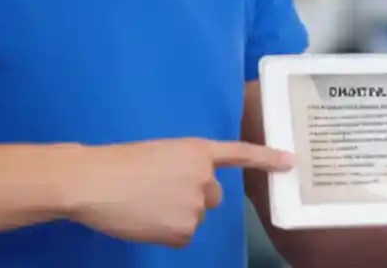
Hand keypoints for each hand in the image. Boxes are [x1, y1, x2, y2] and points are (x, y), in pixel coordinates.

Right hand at [65, 138, 292, 247]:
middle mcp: (204, 177)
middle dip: (194, 196)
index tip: (291, 161)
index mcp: (197, 150)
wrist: (95, 181)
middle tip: (160, 192)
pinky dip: (166, 231)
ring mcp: (196, 205)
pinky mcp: (184, 230)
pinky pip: (182, 235)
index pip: (240, 154)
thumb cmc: (120, 163)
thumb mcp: (161, 154)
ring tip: (145, 203)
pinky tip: (145, 219)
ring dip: (177, 214)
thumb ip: (185, 168)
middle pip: (213, 195)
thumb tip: (191, 192)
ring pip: (196, 216)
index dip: (267, 158)